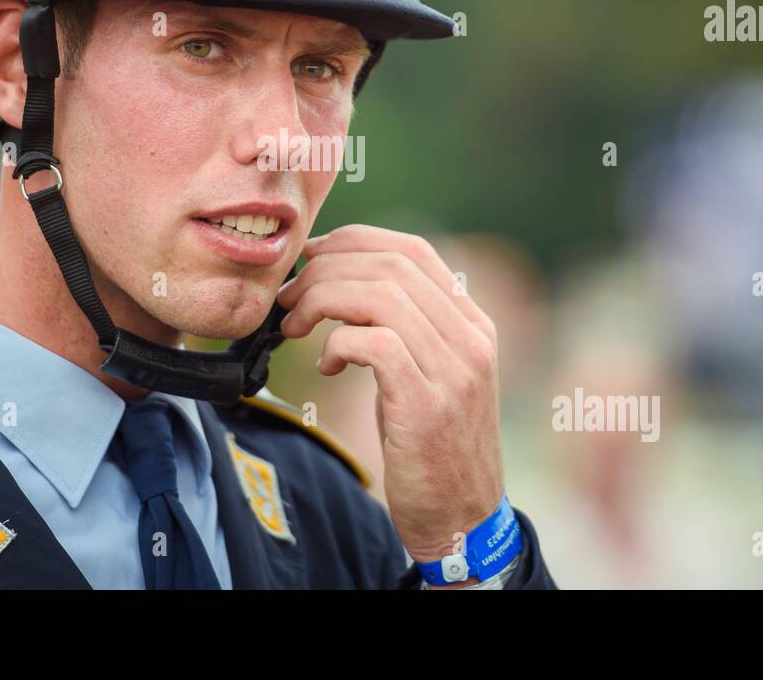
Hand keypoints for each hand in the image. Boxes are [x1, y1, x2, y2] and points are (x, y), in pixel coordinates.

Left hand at [276, 224, 505, 576]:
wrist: (462, 519)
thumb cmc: (431, 447)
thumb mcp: (427, 375)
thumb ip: (402, 329)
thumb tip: (339, 286)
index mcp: (472, 323)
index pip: (412, 250)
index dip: (353, 242)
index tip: (311, 260)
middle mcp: (470, 338)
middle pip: (390, 265)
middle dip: (325, 270)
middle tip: (290, 298)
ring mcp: (454, 370)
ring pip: (379, 296)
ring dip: (322, 301)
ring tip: (297, 327)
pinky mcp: (428, 403)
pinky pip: (374, 343)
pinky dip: (337, 343)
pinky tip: (328, 366)